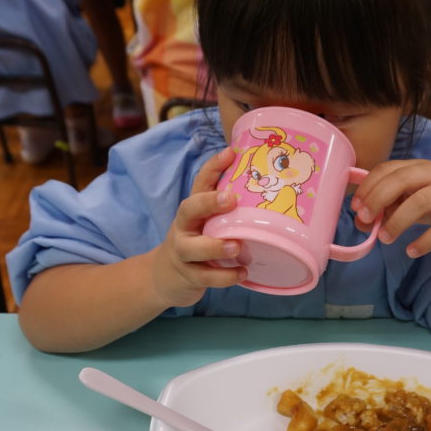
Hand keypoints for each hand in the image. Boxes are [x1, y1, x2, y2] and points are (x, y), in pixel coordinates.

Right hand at [146, 148, 246, 307]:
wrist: (165, 277)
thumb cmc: (197, 242)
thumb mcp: (206, 223)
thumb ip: (226, 210)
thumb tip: (265, 187)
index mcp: (193, 210)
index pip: (200, 183)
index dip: (213, 167)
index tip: (230, 153)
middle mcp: (184, 227)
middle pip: (188, 209)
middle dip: (209, 202)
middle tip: (232, 199)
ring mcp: (183, 252)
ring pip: (193, 248)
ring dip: (215, 246)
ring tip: (237, 247)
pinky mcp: (188, 275)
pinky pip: (205, 277)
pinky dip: (225, 277)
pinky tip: (243, 274)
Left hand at [351, 159, 430, 257]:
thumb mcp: (412, 198)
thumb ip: (388, 207)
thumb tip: (362, 222)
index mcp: (416, 167)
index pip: (387, 169)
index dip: (368, 186)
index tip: (355, 206)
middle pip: (400, 180)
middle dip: (378, 198)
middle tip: (364, 218)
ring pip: (420, 201)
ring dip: (397, 221)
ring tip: (384, 239)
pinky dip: (425, 241)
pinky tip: (411, 252)